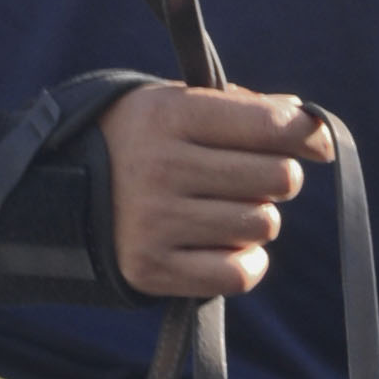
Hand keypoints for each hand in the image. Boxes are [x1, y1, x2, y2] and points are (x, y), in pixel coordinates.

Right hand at [97, 82, 329, 297]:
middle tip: (255, 178)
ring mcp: (155, 221)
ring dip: (258, 219)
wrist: (63, 189)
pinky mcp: (151, 268)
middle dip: (279, 177)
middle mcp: (161, 167)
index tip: (314, 142)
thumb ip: (243, 108)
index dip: (307, 134)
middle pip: (278, 178)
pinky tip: (232, 247)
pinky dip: (248, 263)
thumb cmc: (144, 140)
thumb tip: (307, 120)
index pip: (271, 125)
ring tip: (229, 210)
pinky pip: (239, 274)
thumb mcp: (178, 104)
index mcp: (171, 115)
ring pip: (263, 225)